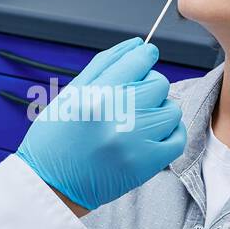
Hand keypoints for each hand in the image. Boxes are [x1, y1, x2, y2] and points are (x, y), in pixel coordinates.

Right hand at [16, 38, 186, 209]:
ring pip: (171, 109)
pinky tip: (152, 135)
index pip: (139, 59)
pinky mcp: (146, 164)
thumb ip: (105, 64)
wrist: (51, 184)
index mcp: (96, 94)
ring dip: (159, 111)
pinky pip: (178, 138)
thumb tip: (137, 44)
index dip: (145, 56)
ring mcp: (134, 141)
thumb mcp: (72, 92)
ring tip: (138, 121)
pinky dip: (169, 134)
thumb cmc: (57, 137)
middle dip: (148, 87)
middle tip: (131, 101)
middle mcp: (117, 116)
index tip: (145, 59)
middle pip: (159, 83)